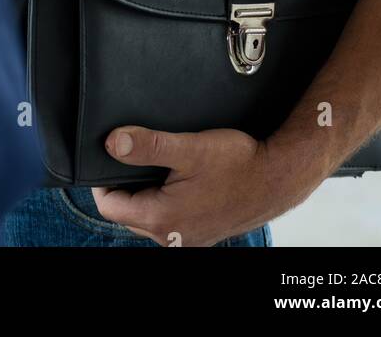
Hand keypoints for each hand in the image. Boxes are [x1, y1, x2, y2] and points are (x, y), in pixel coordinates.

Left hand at [93, 126, 304, 247]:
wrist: (278, 179)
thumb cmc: (238, 164)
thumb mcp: (189, 147)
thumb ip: (148, 146)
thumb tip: (112, 143)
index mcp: (161, 219)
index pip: (109, 205)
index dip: (103, 178)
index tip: (110, 153)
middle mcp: (171, 236)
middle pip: (126, 212)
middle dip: (124, 184)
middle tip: (134, 153)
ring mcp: (188, 238)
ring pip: (147, 217)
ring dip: (146, 192)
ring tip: (159, 163)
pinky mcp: (201, 232)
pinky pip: (169, 219)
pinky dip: (165, 200)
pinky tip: (179, 178)